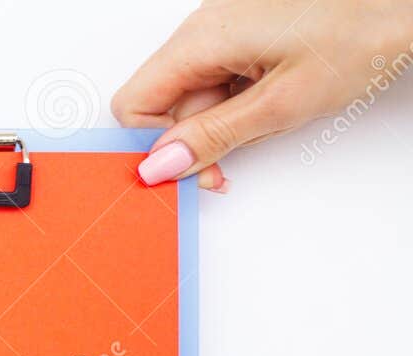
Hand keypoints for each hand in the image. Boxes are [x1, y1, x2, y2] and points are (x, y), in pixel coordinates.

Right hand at [113, 0, 412, 190]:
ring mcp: (225, 26)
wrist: (407, 0)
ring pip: (195, 94)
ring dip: (221, 123)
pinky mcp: (246, 31)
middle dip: (192, 142)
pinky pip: (219, 77)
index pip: (134, 104)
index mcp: (203, 39)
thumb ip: (213, 138)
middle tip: (227, 170)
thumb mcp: (282, 103)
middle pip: (165, 102)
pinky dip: (238, 102)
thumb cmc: (362, 33)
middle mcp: (205, 26)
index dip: (151, 146)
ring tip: (269, 123)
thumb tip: (160, 166)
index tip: (182, 173)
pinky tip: (272, 103)